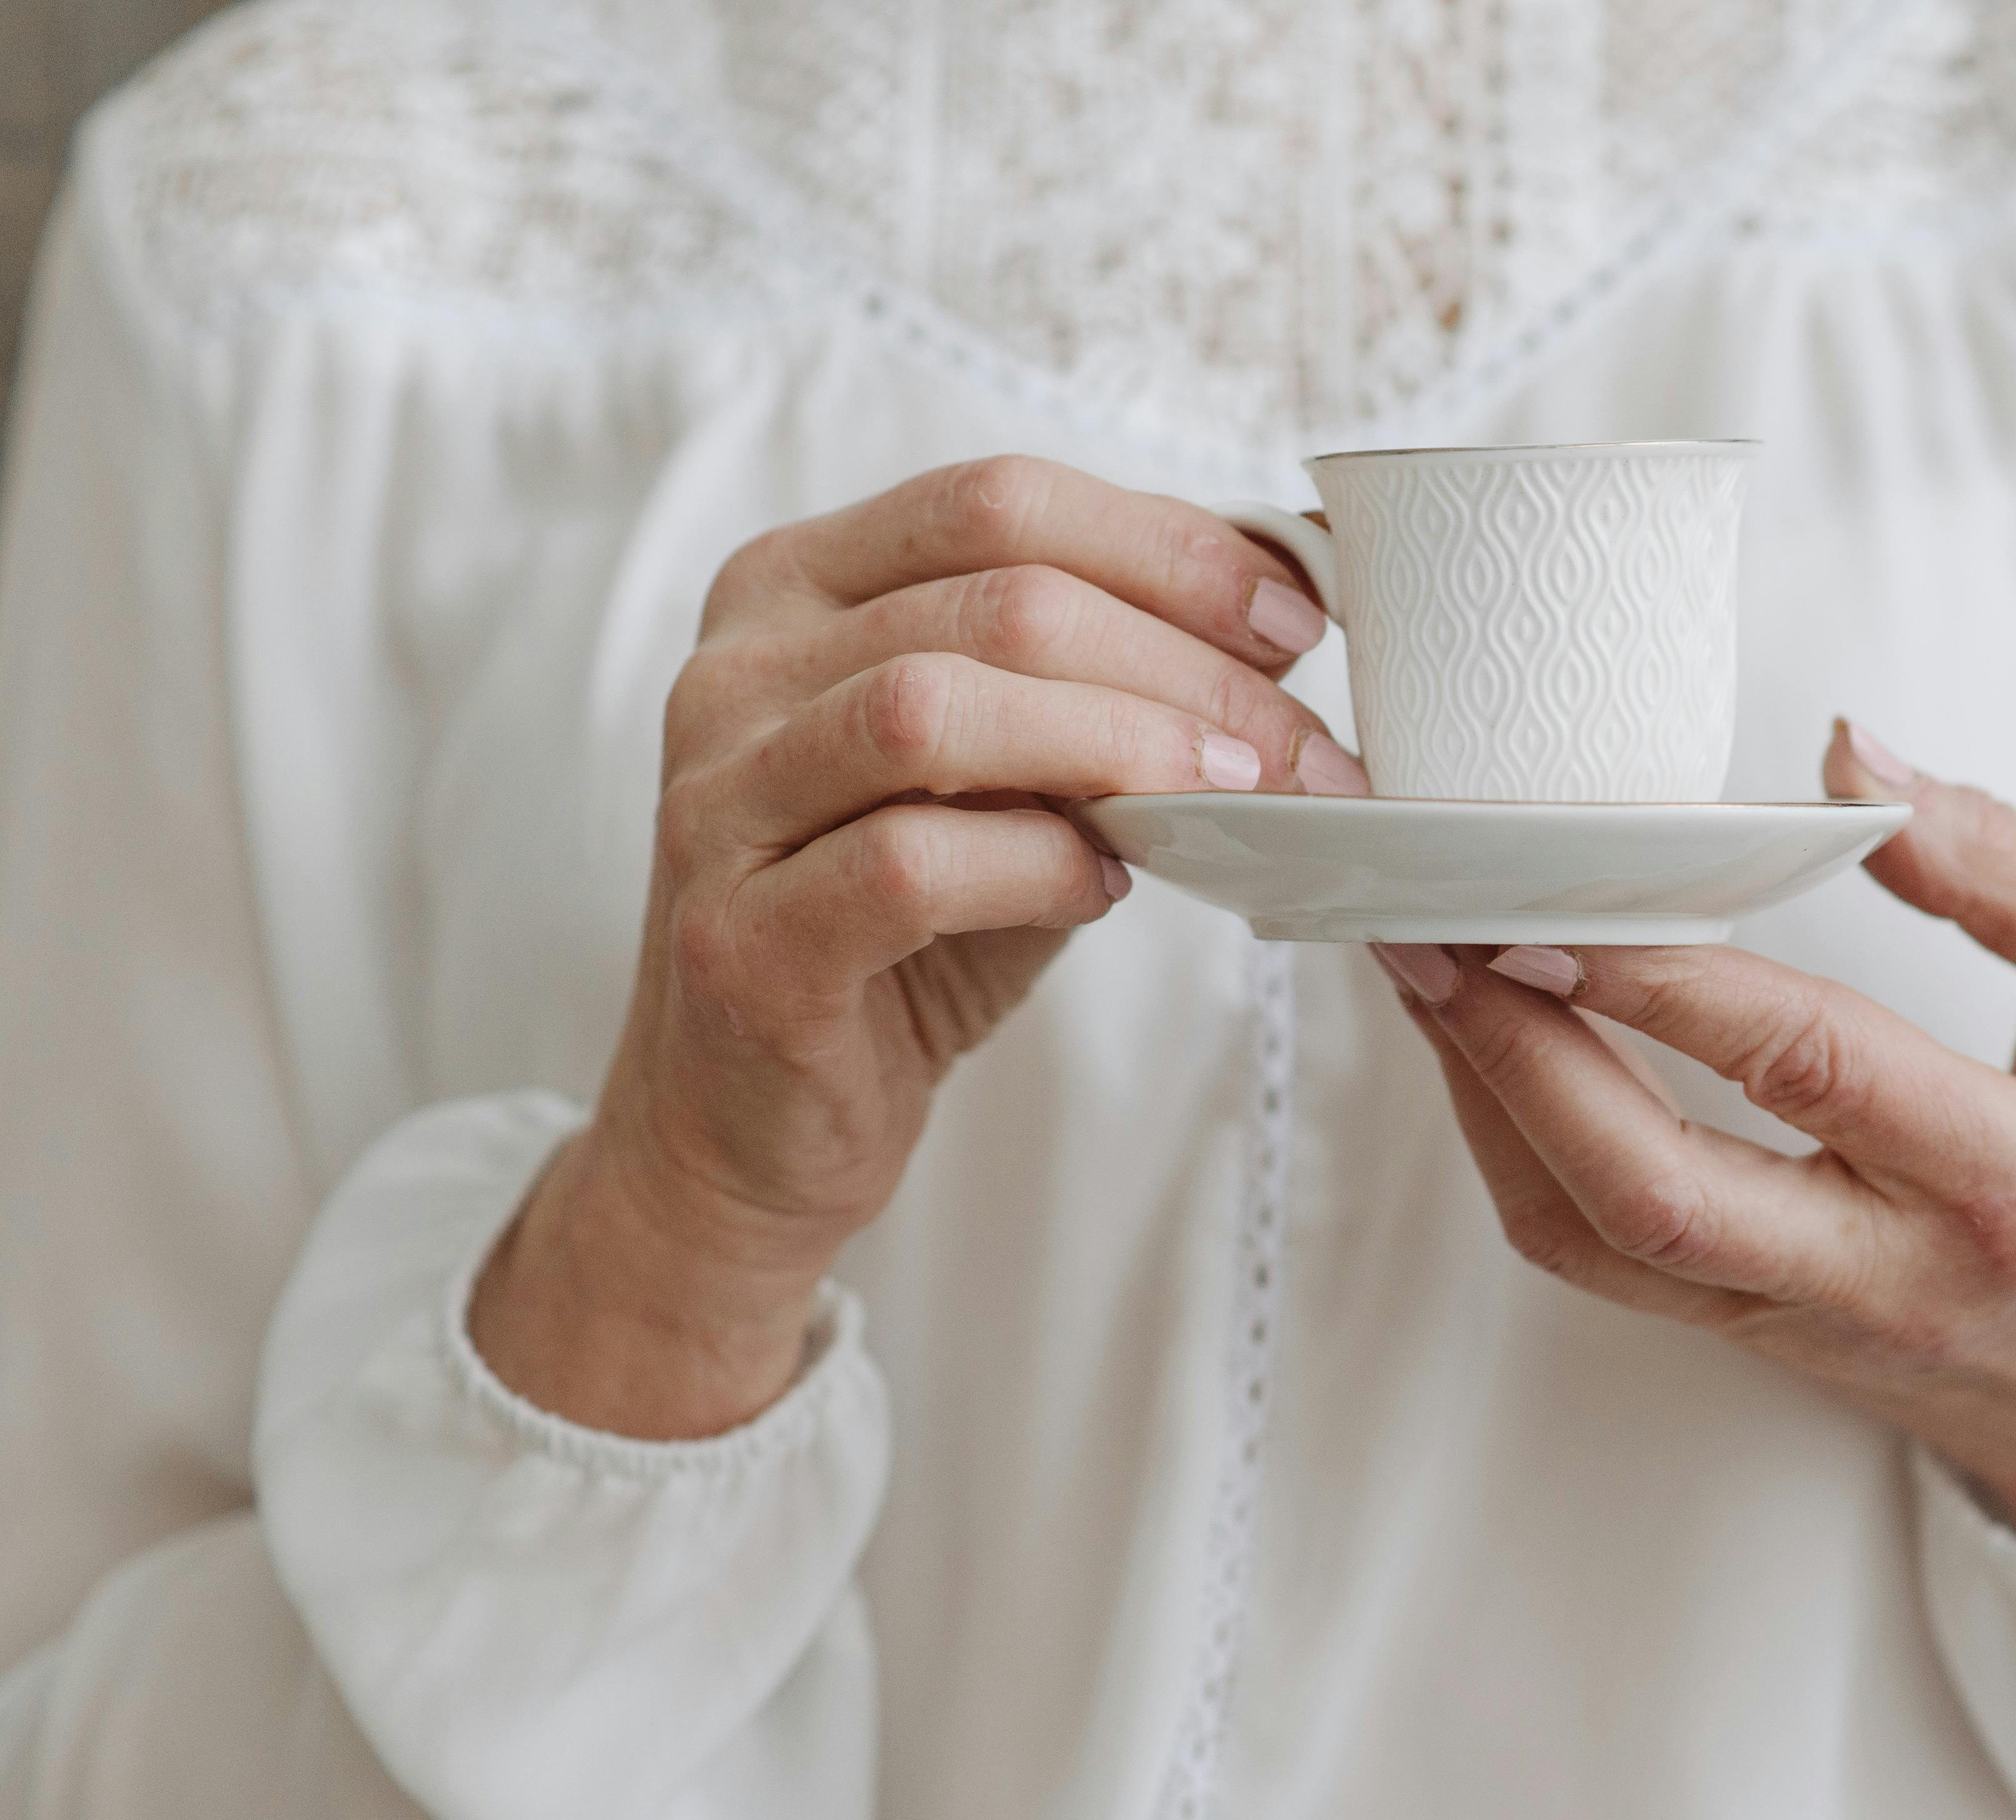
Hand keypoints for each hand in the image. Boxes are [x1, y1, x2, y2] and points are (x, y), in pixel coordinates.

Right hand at [473, 455, 1363, 1437]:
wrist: (751, 1121)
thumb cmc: (901, 935)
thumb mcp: (1010, 779)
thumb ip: (1102, 688)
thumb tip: (1277, 612)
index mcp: (797, 588)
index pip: (998, 501)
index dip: (1168, 550)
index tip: (1292, 621)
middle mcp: (737, 671)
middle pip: (996, 598)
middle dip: (1181, 664)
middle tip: (1296, 745)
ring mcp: (720, 802)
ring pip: (935, 709)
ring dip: (1119, 747)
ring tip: (1225, 801)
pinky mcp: (740, 938)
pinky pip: (908, 863)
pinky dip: (1035, 865)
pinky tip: (1103, 890)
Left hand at [1374, 722, 2015, 1551]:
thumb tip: (1849, 756)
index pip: (1813, 1065)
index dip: (1667, 977)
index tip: (1557, 882)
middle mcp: (1894, 1276)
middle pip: (1657, 1189)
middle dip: (1522, 1050)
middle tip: (1435, 923)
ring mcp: (1803, 1320)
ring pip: (1595, 1237)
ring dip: (1485, 1099)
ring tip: (1423, 963)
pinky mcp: (1746, 1335)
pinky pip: (1595, 1254)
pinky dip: (1515, 1147)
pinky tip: (1482, 1044)